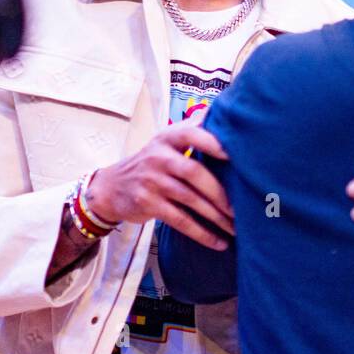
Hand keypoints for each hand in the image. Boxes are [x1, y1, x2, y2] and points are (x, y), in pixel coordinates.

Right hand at [88, 117, 232, 250]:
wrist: (111, 187)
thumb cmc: (151, 162)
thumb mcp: (164, 141)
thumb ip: (191, 129)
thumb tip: (221, 111)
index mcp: (167, 138)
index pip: (189, 134)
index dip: (210, 142)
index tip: (231, 154)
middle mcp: (158, 157)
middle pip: (194, 172)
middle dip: (220, 192)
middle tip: (242, 207)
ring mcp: (152, 182)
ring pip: (190, 200)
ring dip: (217, 216)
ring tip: (237, 227)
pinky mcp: (148, 204)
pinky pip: (181, 221)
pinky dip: (202, 233)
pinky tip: (219, 242)